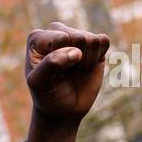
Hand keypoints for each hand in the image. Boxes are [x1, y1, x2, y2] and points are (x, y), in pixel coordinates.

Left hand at [24, 22, 110, 141]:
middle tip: (66, 73)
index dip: (61, 59)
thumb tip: (76, 52)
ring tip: (75, 70)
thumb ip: (51, 65)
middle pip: (79, 37)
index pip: (61, 38)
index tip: (52, 72)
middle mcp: (56, 31)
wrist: (64, 109)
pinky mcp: (94, 42)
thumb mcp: (40, 84)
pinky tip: (86, 66)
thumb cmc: (47, 95)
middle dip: (76, 61)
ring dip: (87, 61)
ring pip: (93, 40)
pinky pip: (104, 41)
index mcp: (38, 38)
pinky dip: (98, 58)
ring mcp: (75, 35)